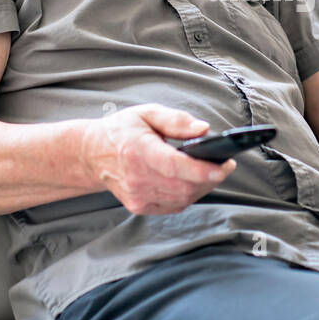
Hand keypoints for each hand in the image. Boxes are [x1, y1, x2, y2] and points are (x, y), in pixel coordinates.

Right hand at [81, 104, 236, 215]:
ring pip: (182, 198)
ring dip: (202, 187)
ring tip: (210, 172)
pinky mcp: (139, 206)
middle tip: (224, 166)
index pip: (175, 166)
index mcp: (138, 151)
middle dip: (211, 178)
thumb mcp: (147, 113)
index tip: (225, 166)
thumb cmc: (122, 131)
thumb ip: (176, 120)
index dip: (204, 170)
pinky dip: (188, 195)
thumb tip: (203, 129)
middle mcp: (137, 178)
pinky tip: (192, 182)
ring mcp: (137, 196)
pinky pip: (174, 205)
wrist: (93, 154)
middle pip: (184, 186)